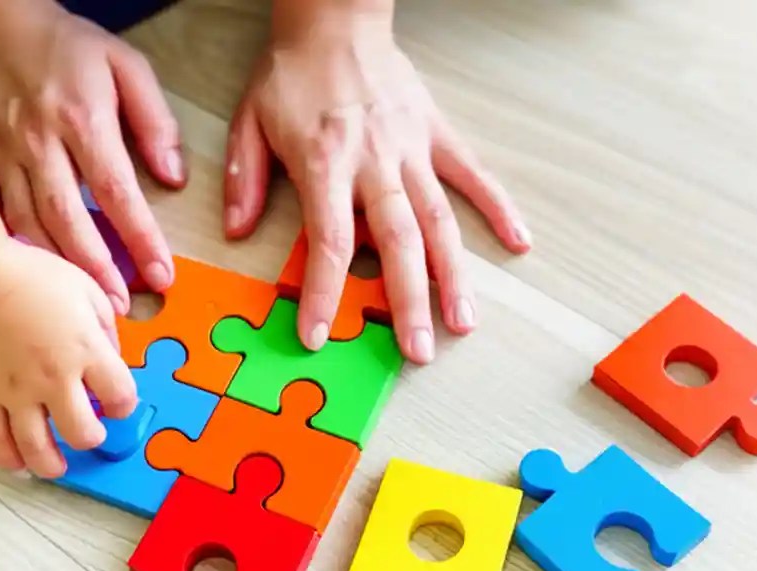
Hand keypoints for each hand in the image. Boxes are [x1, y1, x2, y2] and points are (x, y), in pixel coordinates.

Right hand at [0, 0, 184, 309]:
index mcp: (81, 117)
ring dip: (57, 268)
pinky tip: (29, 277)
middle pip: (67, 217)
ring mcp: (2, 154)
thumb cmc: (65, 47)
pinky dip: (10, 247)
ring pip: (27, 223)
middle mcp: (38, 141)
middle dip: (96, 268)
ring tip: (84, 302)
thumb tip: (174, 177)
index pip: (116, 189)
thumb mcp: (126, 66)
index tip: (160, 273)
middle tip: (120, 307)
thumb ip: (154, 122)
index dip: (139, 237)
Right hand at [0, 241, 137, 478]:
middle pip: (83, 432)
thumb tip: (110, 355)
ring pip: (38, 447)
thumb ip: (105, 325)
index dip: (124, 405)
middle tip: (90, 430)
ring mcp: (16, 391)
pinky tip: (19, 467)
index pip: (121, 396)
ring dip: (52, 464)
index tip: (118, 402)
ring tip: (58, 466)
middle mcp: (54, 378)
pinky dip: (9, 459)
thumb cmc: (29, 274)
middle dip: (92, 437)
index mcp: (86, 349)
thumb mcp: (84, 289)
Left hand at [223, 6, 530, 363]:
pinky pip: (472, 174)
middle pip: (397, 240)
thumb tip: (237, 232)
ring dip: (453, 274)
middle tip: (418, 351)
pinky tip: (519, 241)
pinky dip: (498, 206)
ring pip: (438, 219)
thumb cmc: (292, 72)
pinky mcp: (436, 133)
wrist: (335, 17)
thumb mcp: (249, 120)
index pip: (329, 239)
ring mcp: (411, 149)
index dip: (325, 292)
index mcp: (324, 161)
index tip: (320, 334)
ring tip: (464, 321)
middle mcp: (374, 161)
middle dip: (408, 300)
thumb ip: (246, 178)